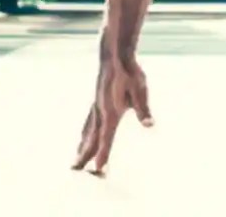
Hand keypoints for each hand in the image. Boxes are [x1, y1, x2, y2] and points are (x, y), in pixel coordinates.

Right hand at [72, 55, 152, 175]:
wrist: (115, 55)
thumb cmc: (130, 72)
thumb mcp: (140, 89)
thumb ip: (143, 109)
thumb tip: (149, 124)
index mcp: (111, 112)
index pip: (107, 138)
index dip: (103, 154)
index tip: (98, 169)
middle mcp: (100, 111)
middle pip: (92, 138)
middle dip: (85, 155)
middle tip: (76, 170)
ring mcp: (96, 106)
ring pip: (87, 131)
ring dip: (82, 145)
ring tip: (76, 158)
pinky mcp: (96, 100)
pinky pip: (88, 121)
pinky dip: (84, 133)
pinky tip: (82, 135)